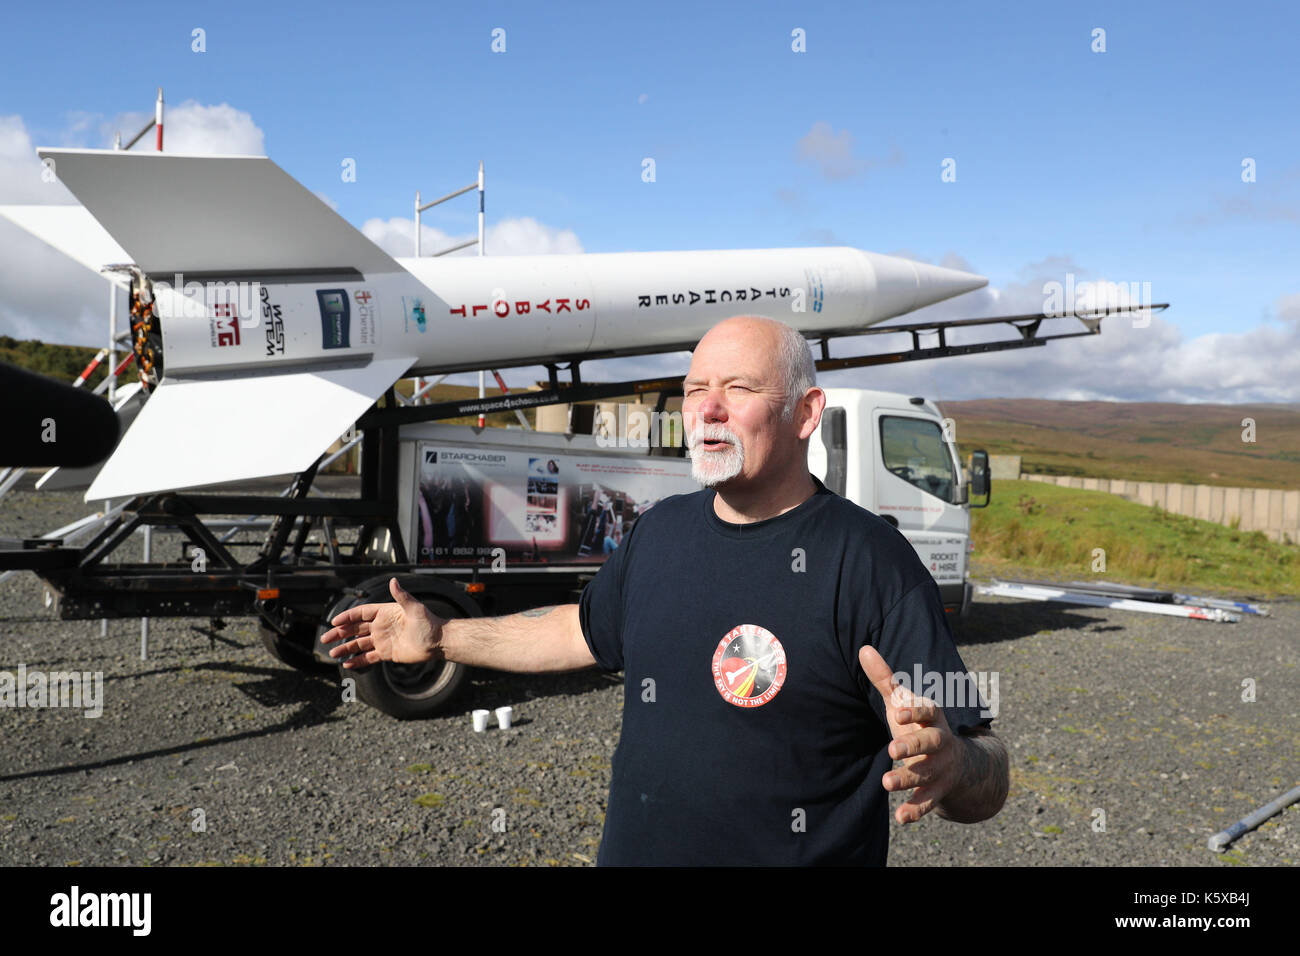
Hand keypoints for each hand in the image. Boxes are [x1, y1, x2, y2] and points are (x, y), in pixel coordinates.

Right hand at [319, 578, 443, 667]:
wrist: (438, 642)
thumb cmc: (429, 623)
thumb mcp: (414, 608)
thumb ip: (402, 596)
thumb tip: (394, 581)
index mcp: (385, 613)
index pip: (361, 613)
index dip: (347, 617)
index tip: (335, 622)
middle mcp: (381, 626)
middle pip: (356, 629)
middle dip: (340, 633)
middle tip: (325, 638)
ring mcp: (383, 640)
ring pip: (359, 644)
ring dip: (346, 648)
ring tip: (332, 653)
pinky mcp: (387, 653)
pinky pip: (369, 657)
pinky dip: (358, 661)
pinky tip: (347, 664)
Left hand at [858, 644, 961, 824]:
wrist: (959, 763)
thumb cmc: (920, 726)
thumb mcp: (905, 704)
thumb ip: (886, 679)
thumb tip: (863, 648)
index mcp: (933, 718)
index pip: (928, 710)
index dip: (914, 710)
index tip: (897, 711)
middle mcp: (941, 743)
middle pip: (930, 743)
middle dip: (913, 746)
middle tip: (891, 750)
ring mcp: (941, 768)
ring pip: (927, 774)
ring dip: (907, 779)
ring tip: (885, 783)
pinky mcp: (937, 790)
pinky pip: (928, 802)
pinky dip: (916, 810)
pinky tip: (901, 818)